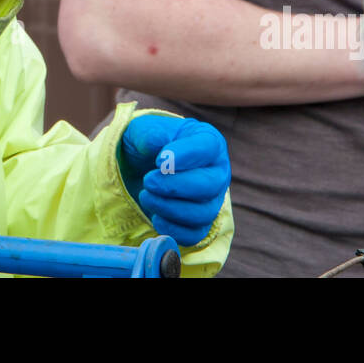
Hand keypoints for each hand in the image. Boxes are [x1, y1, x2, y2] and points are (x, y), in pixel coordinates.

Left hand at [117, 116, 229, 246]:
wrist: (146, 166)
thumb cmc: (151, 142)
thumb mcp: (146, 129)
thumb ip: (150, 133)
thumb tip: (158, 148)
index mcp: (209, 141)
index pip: (207, 147)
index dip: (184, 155)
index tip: (159, 160)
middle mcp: (217, 172)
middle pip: (209, 185)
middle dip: (174, 186)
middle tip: (148, 181)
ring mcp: (213, 200)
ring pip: (202, 213)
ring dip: (170, 208)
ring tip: (146, 196)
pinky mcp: (202, 223)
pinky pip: (195, 234)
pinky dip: (173, 229)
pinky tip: (155, 217)